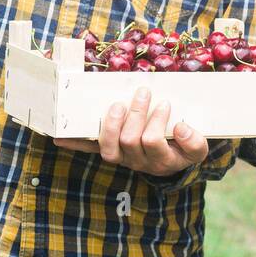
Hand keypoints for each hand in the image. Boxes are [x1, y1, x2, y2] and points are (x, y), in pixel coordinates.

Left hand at [52, 86, 209, 175]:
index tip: (165, 104)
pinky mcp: (109, 152)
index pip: (155, 143)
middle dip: (136, 113)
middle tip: (143, 93)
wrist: (172, 161)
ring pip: (108, 148)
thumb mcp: (197, 148)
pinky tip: (59, 138)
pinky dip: (74, 143)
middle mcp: (140, 163)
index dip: (157, 123)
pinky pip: (90, 150)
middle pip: (130, 140)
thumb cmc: (183, 148)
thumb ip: (195, 142)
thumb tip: (181, 127)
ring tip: (118, 105)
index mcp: (164, 161)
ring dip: (111, 123)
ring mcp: (121, 158)